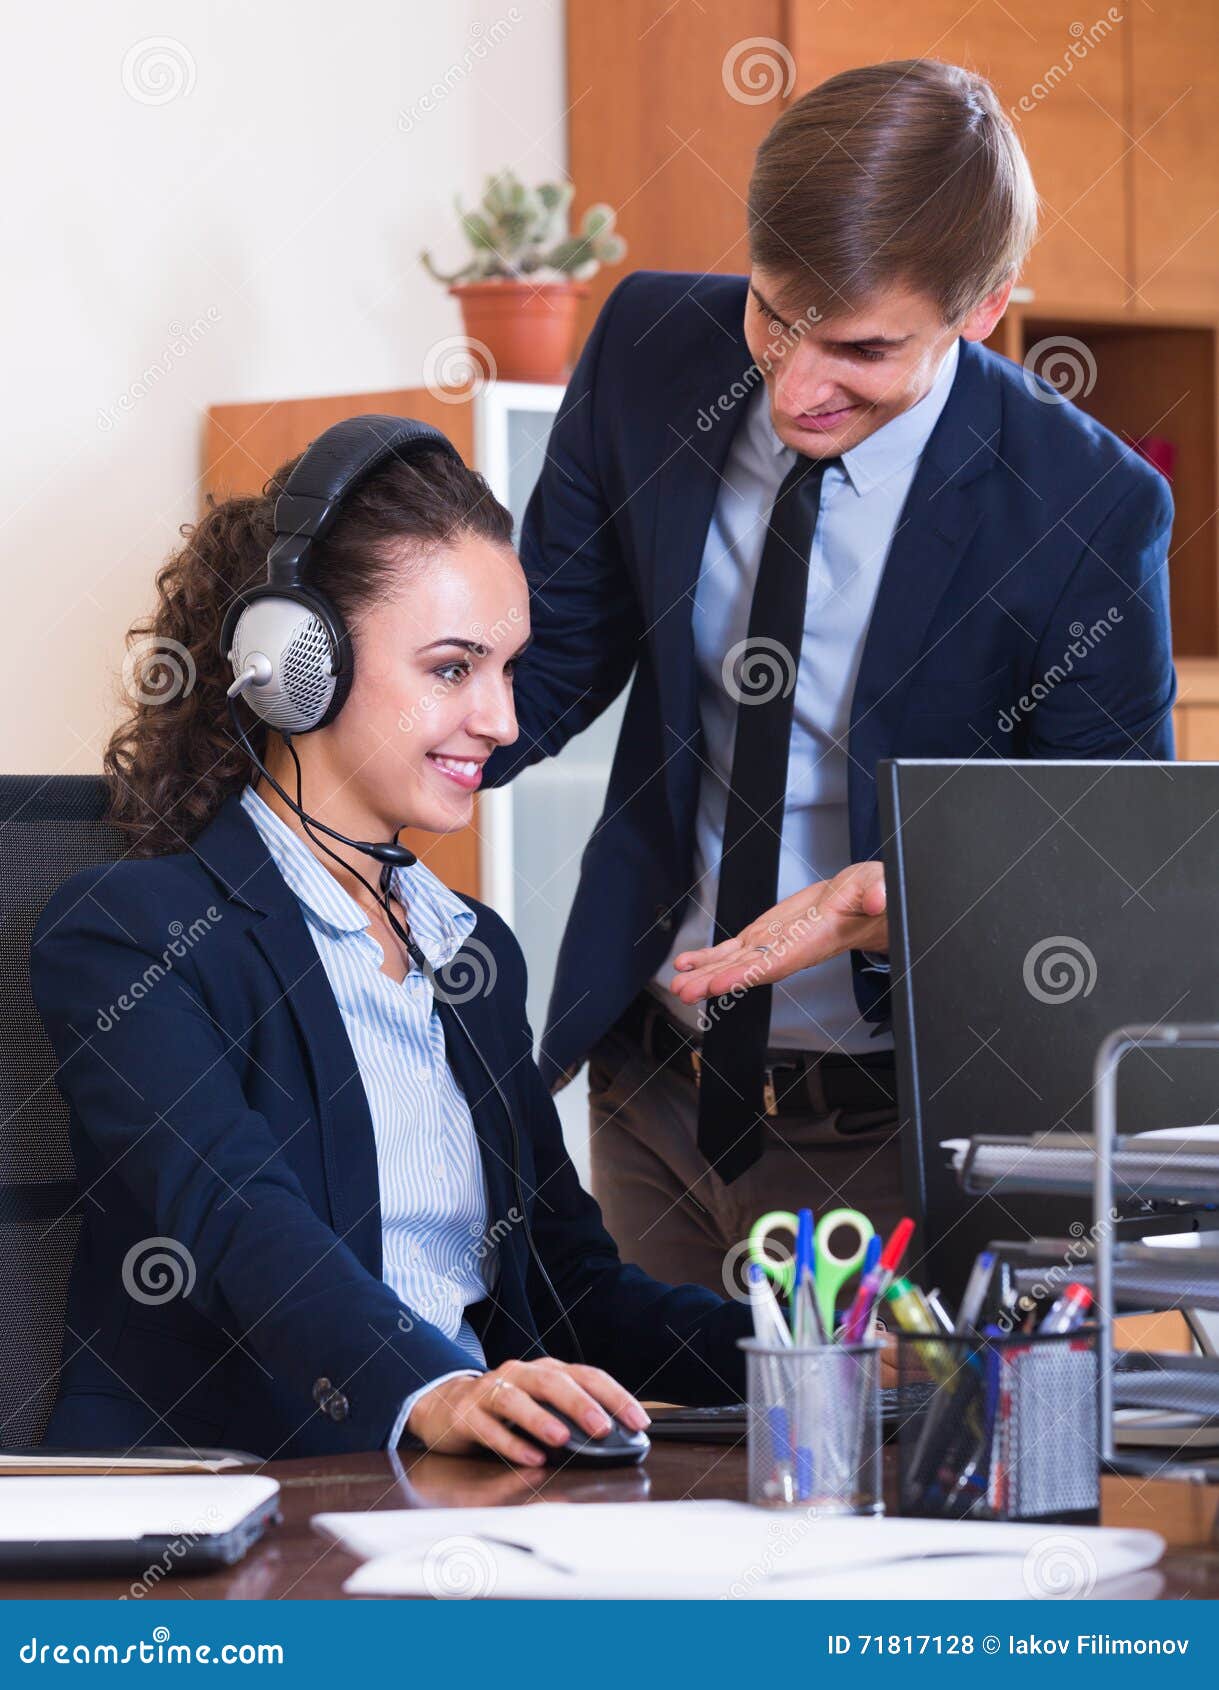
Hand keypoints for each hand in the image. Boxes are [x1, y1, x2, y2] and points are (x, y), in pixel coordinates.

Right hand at [407, 1357, 650, 1466]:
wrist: (446, 1405)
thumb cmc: (504, 1408)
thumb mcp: (541, 1404)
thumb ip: (572, 1416)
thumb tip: (616, 1439)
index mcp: (546, 1370)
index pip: (587, 1375)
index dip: (615, 1396)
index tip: (639, 1420)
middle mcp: (521, 1374)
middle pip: (552, 1381)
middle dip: (581, 1404)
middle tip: (603, 1427)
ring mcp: (491, 1391)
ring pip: (515, 1400)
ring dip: (540, 1419)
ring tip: (561, 1439)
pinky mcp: (467, 1414)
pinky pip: (489, 1429)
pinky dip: (510, 1444)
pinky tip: (529, 1457)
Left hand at [669, 861, 886, 1003]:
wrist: (859, 903)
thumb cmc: (868, 897)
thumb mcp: (875, 887)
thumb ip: (875, 893)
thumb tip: (879, 898)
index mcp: (812, 941)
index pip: (776, 962)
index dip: (746, 974)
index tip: (718, 984)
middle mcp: (787, 950)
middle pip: (747, 970)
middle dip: (715, 982)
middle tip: (685, 991)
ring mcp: (772, 945)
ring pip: (734, 963)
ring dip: (705, 974)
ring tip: (677, 982)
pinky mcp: (763, 936)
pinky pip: (732, 951)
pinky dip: (709, 957)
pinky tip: (686, 963)